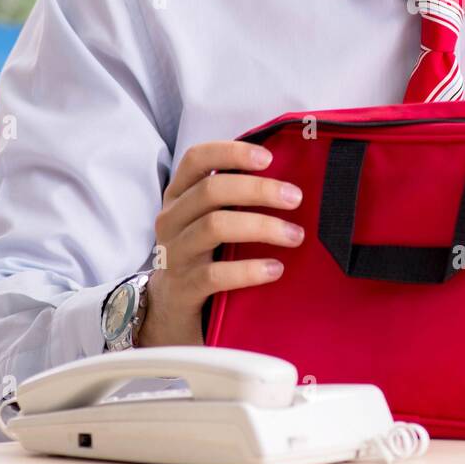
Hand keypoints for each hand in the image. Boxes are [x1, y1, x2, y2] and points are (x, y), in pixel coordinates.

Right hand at [135, 141, 304, 346]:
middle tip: (295, 198)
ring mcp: (173, 255)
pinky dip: (249, 270)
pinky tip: (275, 269)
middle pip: (211, 191)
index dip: (231, 152)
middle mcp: (170, 220)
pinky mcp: (181, 289)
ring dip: (262, 227)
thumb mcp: (209, 220)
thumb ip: (234, 199)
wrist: (169, 310)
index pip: (196, 159)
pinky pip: (214, 274)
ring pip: (214, 227)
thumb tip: (287, 181)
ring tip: (295, 235)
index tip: (268, 158)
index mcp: (178, 196)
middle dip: (258, 190)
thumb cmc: (201, 255)